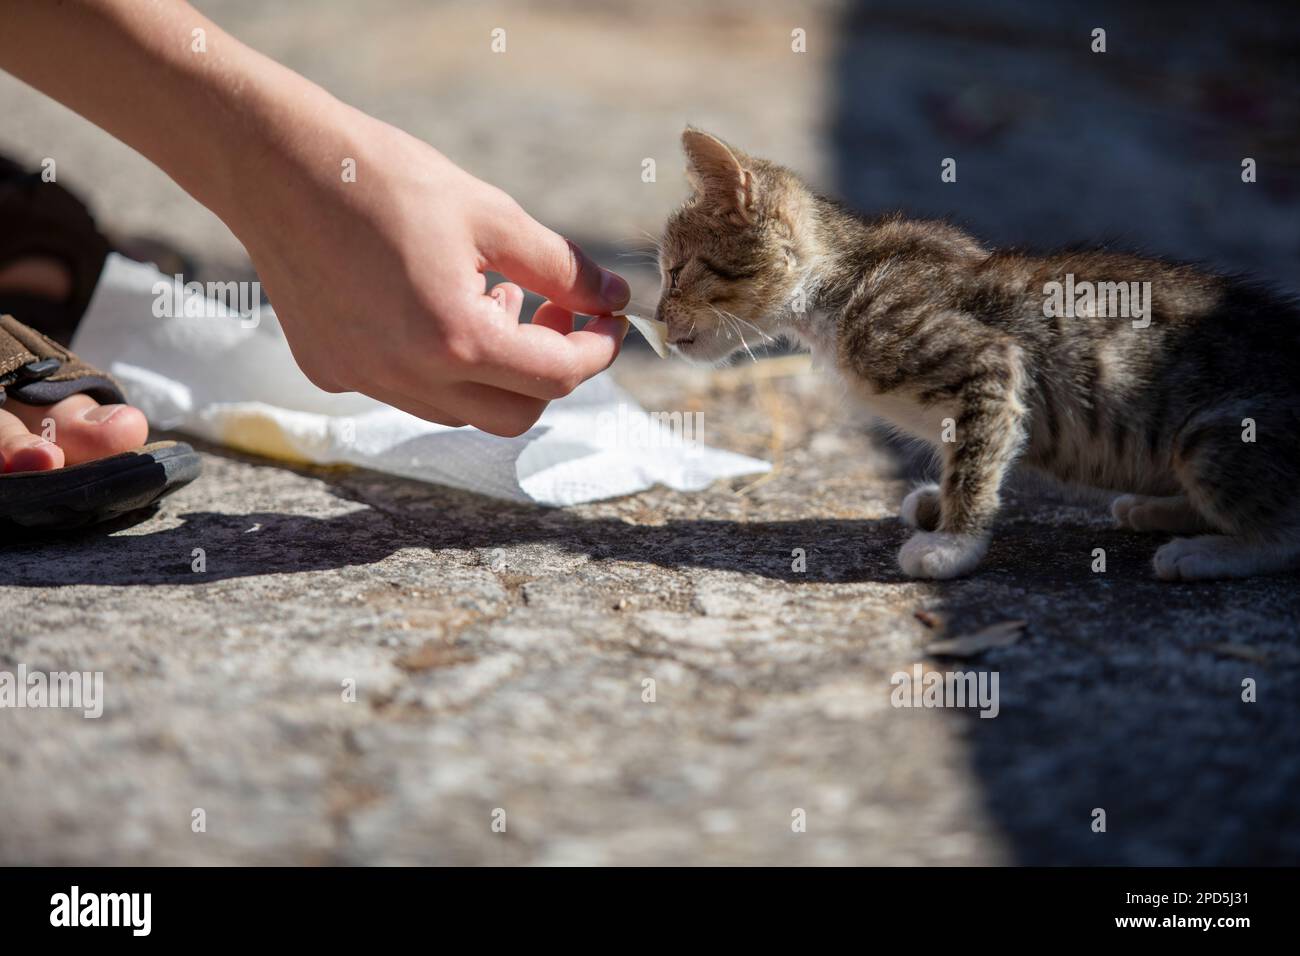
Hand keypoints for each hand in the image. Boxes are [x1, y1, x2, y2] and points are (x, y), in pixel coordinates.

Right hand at [230, 112, 630, 436]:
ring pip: (461, 409)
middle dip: (549, 369)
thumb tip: (616, 300)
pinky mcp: (331, 372)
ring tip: (485, 297)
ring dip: (492, 368)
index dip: (596, 349)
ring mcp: (364, 381)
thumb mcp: (491, 216)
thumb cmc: (386, 179)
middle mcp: (408, 377)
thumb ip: (563, 269)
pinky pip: (406, 389)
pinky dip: (436, 363)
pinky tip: (425, 304)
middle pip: (515, 414)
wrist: (275, 166)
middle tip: (555, 312)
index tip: (609, 320)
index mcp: (455, 338)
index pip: (557, 376)